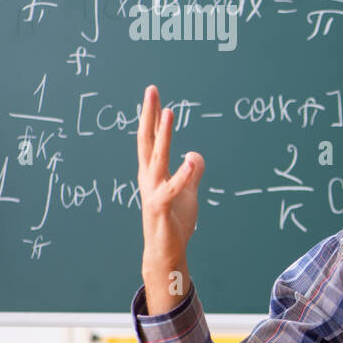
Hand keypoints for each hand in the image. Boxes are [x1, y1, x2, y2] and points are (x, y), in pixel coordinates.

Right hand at [137, 85, 202, 311]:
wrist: (166, 252)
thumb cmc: (174, 221)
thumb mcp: (188, 192)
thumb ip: (192, 173)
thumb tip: (194, 155)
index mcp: (154, 173)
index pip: (150, 139)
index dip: (152, 117)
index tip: (154, 94)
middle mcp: (149, 178)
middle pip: (147, 141)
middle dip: (150, 115)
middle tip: (152, 90)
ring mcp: (153, 192)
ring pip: (157, 159)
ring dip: (163, 135)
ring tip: (169, 113)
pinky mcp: (161, 208)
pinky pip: (172, 188)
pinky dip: (182, 174)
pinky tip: (191, 159)